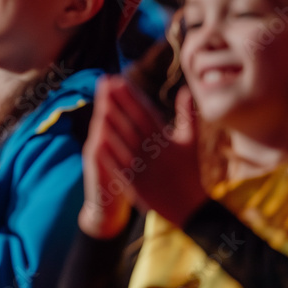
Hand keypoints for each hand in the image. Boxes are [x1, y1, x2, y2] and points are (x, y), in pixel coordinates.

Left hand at [86, 76, 206, 227]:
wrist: (189, 207)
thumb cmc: (189, 172)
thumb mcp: (190, 141)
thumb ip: (187, 115)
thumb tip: (186, 89)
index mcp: (166, 139)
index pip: (145, 112)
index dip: (131, 96)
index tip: (119, 80)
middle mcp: (154, 150)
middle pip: (131, 122)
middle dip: (117, 101)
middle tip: (103, 84)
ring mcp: (143, 166)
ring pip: (122, 140)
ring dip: (110, 122)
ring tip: (98, 105)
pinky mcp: (134, 182)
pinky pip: (118, 164)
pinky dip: (108, 151)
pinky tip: (96, 138)